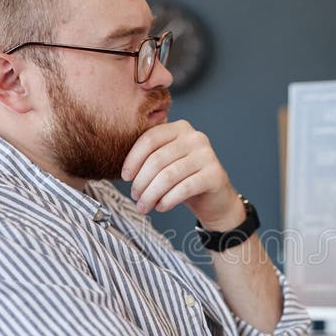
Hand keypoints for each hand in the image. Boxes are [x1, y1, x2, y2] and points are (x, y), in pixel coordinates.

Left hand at [121, 120, 241, 226]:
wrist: (215, 199)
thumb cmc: (185, 180)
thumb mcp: (166, 163)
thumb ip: (149, 156)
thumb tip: (120, 165)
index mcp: (180, 128)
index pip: (149, 139)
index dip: (133, 159)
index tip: (125, 177)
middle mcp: (195, 137)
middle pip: (157, 160)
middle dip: (141, 182)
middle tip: (135, 197)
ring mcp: (207, 155)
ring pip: (168, 176)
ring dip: (151, 195)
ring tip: (143, 206)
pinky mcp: (215, 174)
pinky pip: (184, 188)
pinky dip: (167, 200)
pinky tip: (161, 207)